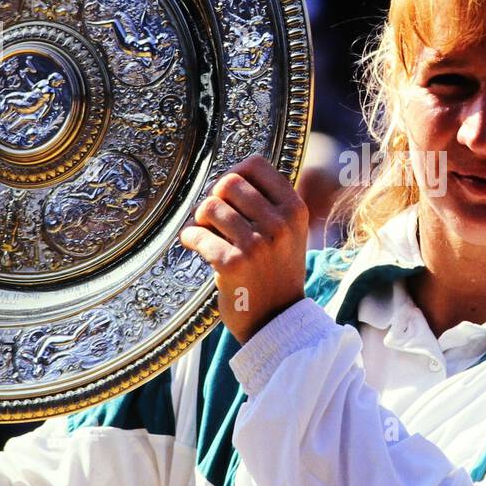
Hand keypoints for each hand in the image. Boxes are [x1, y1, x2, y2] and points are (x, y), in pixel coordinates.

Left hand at [178, 154, 308, 343]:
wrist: (276, 319)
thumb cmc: (277, 272)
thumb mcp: (289, 232)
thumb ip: (270, 203)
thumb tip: (230, 175)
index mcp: (294, 209)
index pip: (256, 165)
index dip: (234, 173)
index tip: (227, 192)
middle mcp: (280, 224)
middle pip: (228, 182)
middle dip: (214, 197)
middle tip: (213, 216)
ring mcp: (257, 244)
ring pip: (209, 206)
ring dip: (200, 219)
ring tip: (206, 233)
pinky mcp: (234, 263)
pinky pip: (198, 234)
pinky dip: (190, 238)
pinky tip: (196, 245)